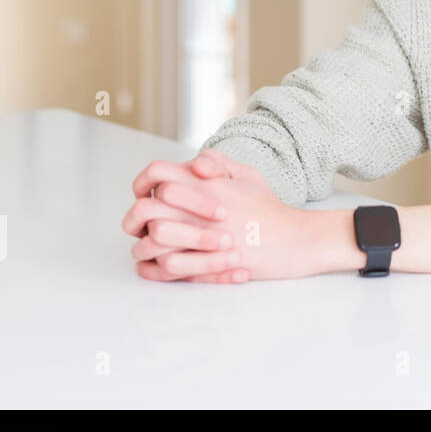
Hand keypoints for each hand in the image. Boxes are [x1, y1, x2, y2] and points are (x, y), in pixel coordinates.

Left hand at [128, 149, 340, 283]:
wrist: (296, 239)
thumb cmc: (271, 208)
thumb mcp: (247, 174)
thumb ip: (218, 162)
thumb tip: (193, 162)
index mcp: (206, 184)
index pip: (157, 173)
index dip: (142, 182)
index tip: (145, 193)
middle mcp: (200, 208)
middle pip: (145, 208)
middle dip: (134, 219)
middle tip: (140, 227)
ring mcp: (203, 237)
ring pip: (151, 242)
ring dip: (143, 247)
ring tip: (149, 250)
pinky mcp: (209, 263)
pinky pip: (167, 267)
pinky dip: (155, 270)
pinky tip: (156, 268)